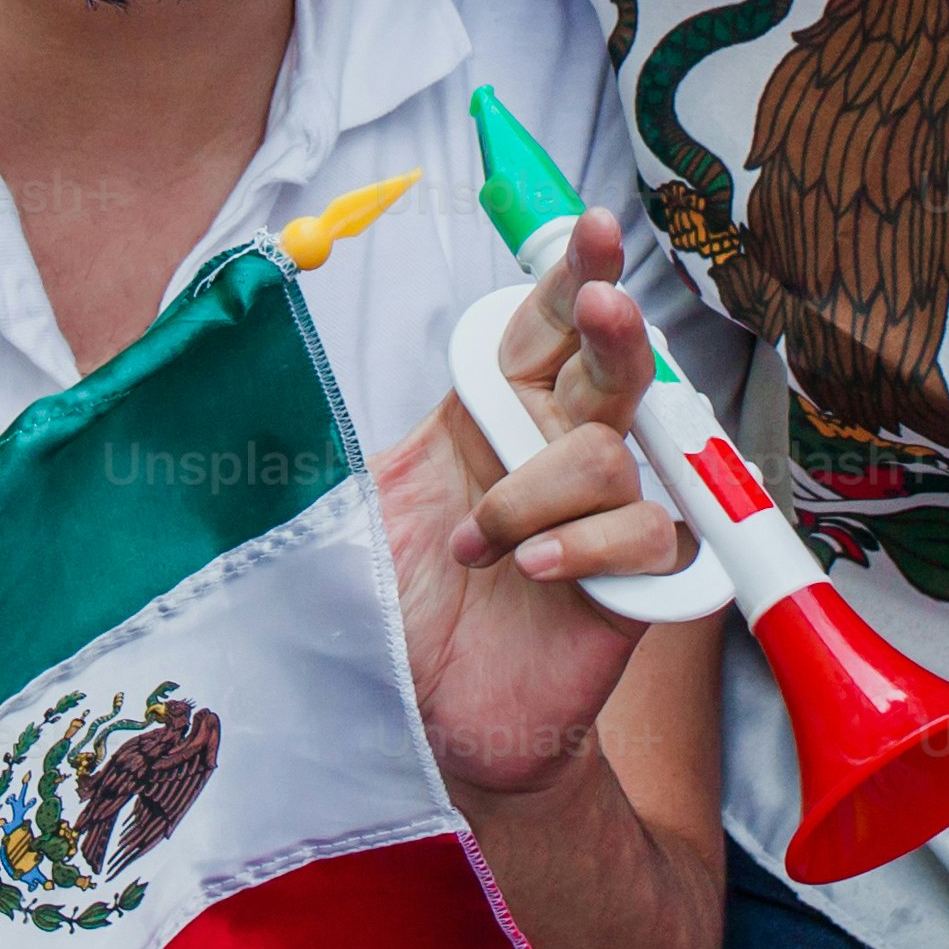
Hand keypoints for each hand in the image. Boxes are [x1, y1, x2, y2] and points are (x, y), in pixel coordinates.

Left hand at [374, 212, 685, 801]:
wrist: (430, 718)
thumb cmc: (400, 611)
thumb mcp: (359, 509)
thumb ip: (362, 438)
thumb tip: (301, 375)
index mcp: (494, 415)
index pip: (541, 327)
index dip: (569, 275)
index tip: (592, 230)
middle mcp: (557, 451)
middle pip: (610, 365)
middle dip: (611, 326)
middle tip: (603, 303)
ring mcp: (603, 512)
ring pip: (612, 452)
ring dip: (537, 492)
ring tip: (484, 546)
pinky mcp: (636, 581)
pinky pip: (647, 531)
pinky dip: (587, 542)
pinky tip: (537, 569)